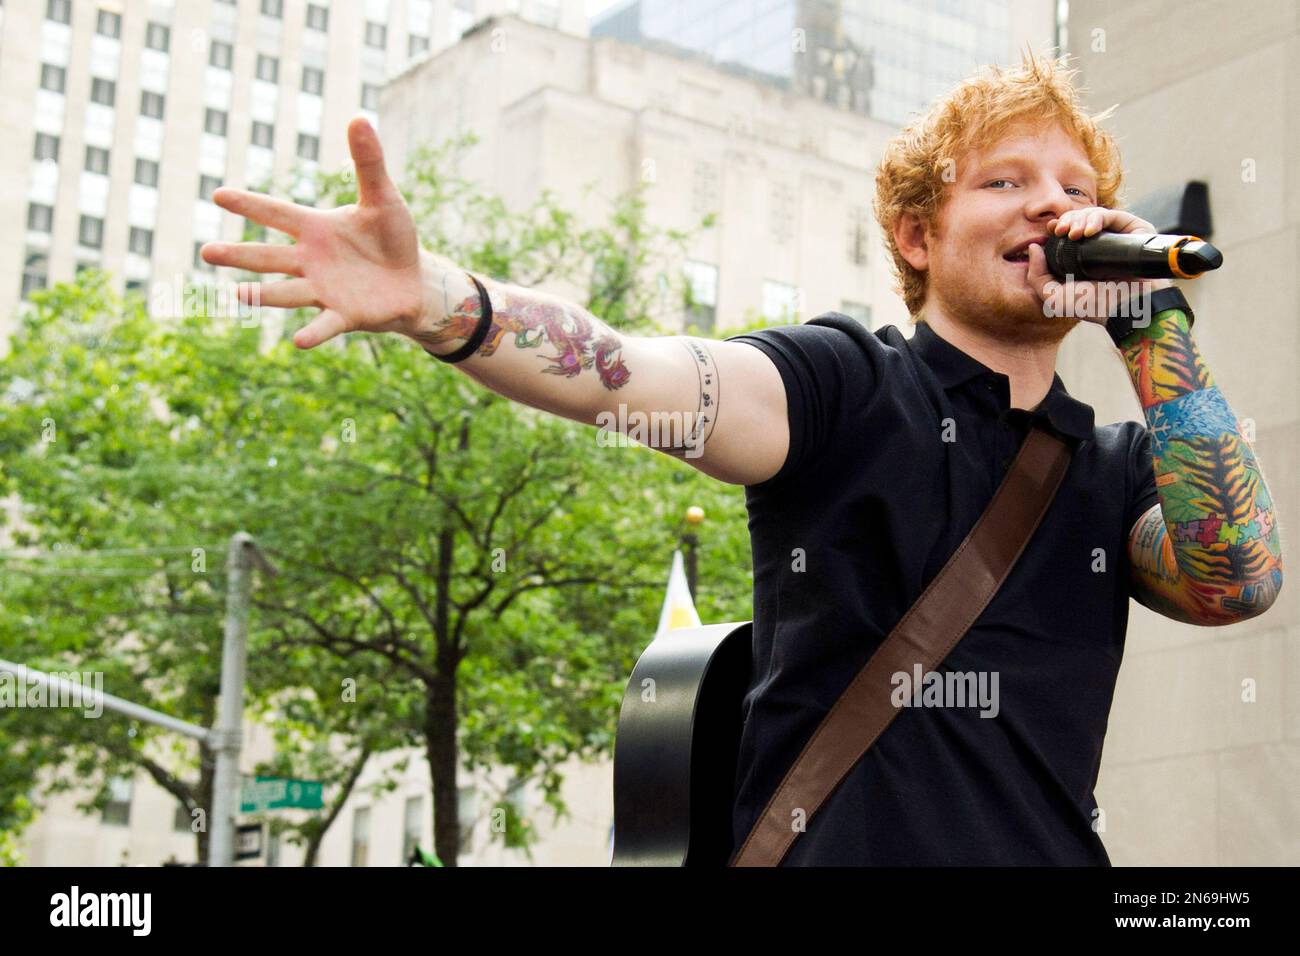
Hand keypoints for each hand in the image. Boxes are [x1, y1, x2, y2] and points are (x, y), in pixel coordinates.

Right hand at [201, 117, 430, 348]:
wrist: (414, 281)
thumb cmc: (393, 239)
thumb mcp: (383, 198)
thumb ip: (368, 163)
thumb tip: (360, 117)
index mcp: (316, 228)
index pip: (277, 212)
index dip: (250, 204)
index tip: (218, 194)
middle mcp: (312, 260)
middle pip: (269, 256)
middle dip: (239, 255)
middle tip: (206, 253)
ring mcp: (324, 289)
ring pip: (286, 291)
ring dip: (263, 294)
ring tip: (238, 294)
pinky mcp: (344, 314)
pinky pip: (325, 324)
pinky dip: (313, 332)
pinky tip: (298, 343)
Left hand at [1024, 206, 1173, 325]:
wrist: (1124, 308)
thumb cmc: (1093, 306)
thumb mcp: (1054, 297)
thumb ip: (1037, 276)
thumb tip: (1033, 247)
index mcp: (1082, 255)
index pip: (1069, 230)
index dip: (1059, 225)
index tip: (1052, 228)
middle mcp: (1101, 244)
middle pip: (1080, 219)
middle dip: (1068, 220)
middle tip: (1061, 230)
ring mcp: (1118, 236)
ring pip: (1095, 215)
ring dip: (1080, 219)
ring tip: (1075, 232)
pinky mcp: (1134, 231)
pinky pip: (1114, 216)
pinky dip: (1098, 218)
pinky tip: (1089, 231)